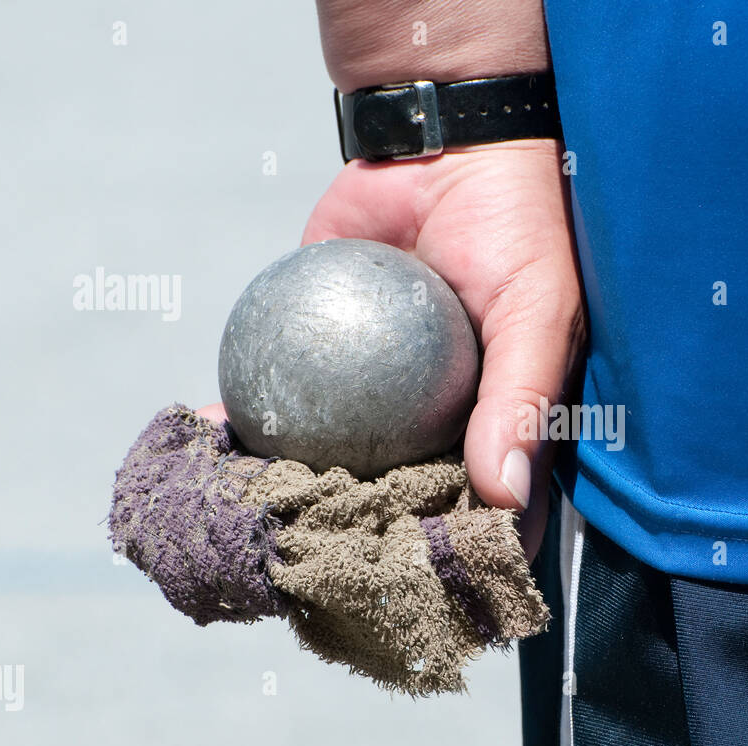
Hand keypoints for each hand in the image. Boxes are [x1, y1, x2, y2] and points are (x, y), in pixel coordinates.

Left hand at [200, 139, 585, 558]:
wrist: (444, 145)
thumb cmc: (518, 233)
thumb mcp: (538, 312)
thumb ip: (522, 399)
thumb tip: (503, 496)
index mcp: (496, 430)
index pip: (481, 514)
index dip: (454, 561)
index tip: (417, 599)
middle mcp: (436, 424)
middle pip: (396, 500)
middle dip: (358, 539)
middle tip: (316, 575)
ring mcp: (376, 397)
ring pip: (331, 459)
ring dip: (290, 491)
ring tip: (251, 527)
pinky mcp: (319, 353)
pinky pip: (282, 393)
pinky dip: (245, 415)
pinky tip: (209, 439)